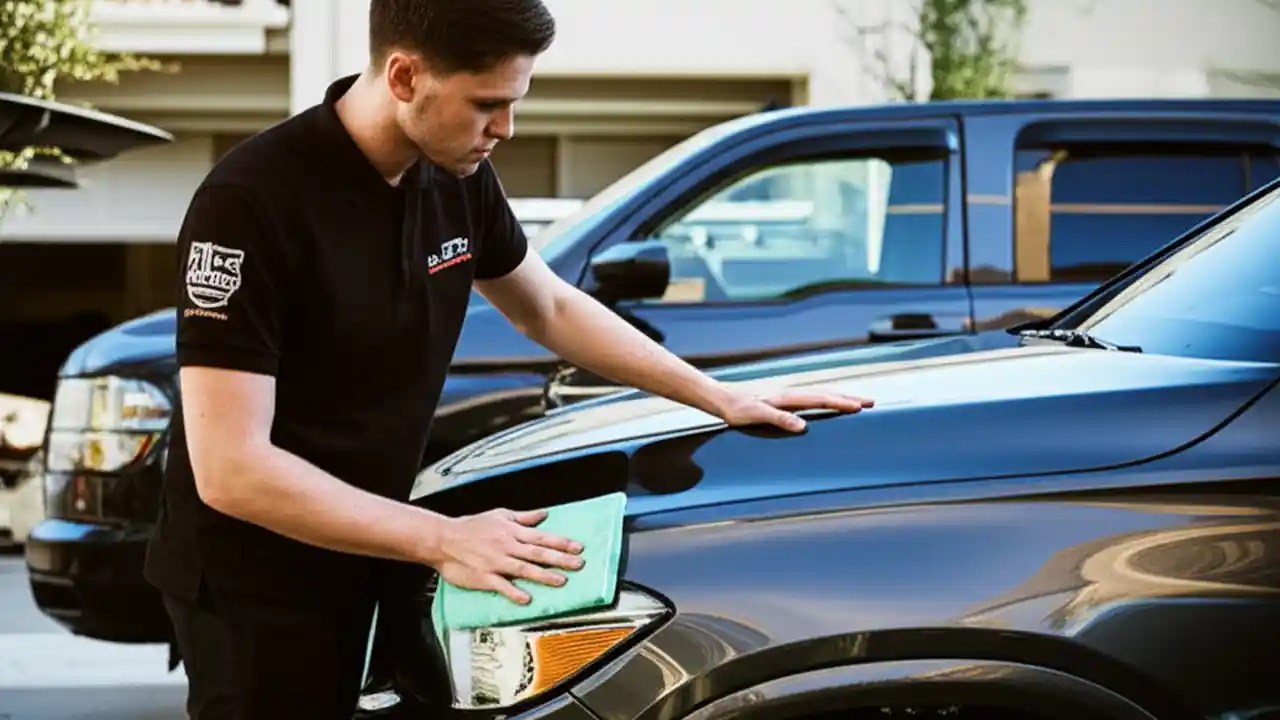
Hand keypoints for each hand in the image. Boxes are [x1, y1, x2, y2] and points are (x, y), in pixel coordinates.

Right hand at [436, 508, 584, 603]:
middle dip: (560, 559)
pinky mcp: (484, 577)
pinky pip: (502, 585)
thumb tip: (544, 514)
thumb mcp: (499, 515)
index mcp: (512, 531)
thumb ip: (524, 517)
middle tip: (579, 564)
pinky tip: (526, 599)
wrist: (443, 539)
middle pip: (538, 553)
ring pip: (524, 569)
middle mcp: (507, 546)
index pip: (542, 537)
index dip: (562, 542)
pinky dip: (514, 592)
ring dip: (543, 575)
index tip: (578, 547)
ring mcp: (496, 562)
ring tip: (561, 581)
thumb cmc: (471, 526)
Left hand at [716, 386, 873, 431]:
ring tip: (855, 402)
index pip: (820, 400)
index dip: (842, 403)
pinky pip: (808, 400)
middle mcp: (790, 393)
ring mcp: (786, 395)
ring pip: (818, 395)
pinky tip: (825, 405)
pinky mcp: (780, 399)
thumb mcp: (756, 415)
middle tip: (871, 401)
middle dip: (848, 398)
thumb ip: (779, 419)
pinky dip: (823, 401)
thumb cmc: (736, 408)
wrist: (720, 397)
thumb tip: (803, 426)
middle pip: (825, 394)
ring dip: (838, 398)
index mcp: (787, 397)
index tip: (861, 406)